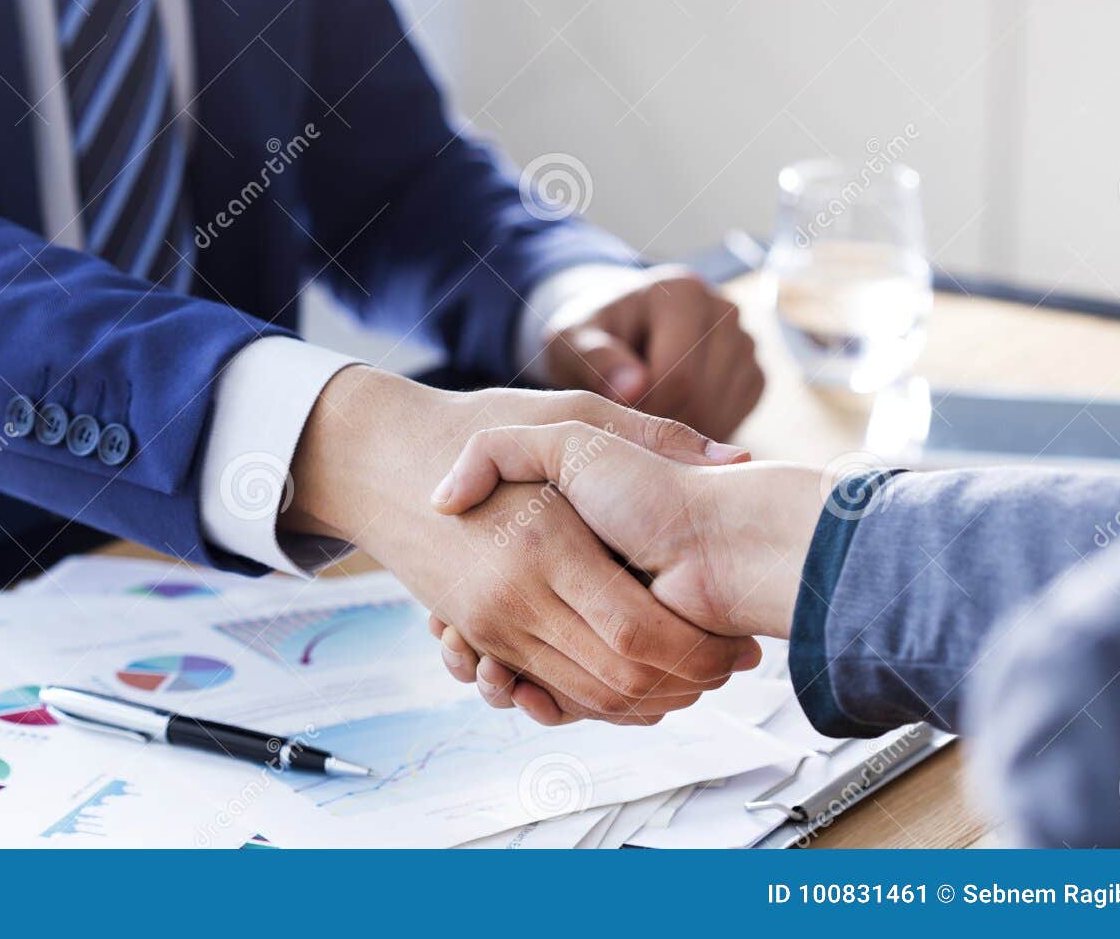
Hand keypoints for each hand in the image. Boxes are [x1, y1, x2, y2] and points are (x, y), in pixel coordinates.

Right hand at [284, 368, 761, 723]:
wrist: (384, 455)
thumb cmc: (479, 423)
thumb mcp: (567, 416)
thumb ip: (651, 432)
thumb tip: (735, 457)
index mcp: (547, 545)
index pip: (637, 634)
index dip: (696, 652)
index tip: (734, 648)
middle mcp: (513, 595)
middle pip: (616, 678)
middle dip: (681, 686)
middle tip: (723, 673)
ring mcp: (490, 621)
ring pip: (582, 696)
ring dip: (642, 703)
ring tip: (689, 683)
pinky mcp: (478, 632)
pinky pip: (541, 690)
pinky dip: (588, 702)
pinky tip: (629, 684)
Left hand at [541, 265, 763, 438]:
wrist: (615, 333)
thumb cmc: (590, 335)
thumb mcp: (573, 340)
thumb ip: (596, 359)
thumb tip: (633, 387)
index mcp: (683, 292)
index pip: (679, 374)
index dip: (645, 408)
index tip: (614, 415)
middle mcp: (724, 310)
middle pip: (703, 394)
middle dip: (661, 421)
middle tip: (626, 424)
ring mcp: (745, 342)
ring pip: (721, 410)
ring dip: (680, 430)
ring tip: (642, 417)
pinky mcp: (754, 372)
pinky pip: (736, 416)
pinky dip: (702, 429)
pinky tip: (669, 417)